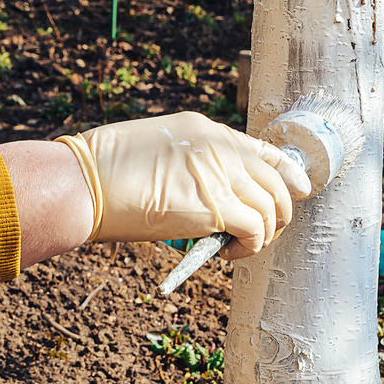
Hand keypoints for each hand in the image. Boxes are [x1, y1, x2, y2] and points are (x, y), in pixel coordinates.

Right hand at [56, 112, 310, 258]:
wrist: (85, 182)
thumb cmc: (105, 171)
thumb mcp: (156, 150)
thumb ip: (190, 163)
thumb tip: (209, 194)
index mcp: (205, 130)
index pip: (263, 150)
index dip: (287, 173)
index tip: (298, 190)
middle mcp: (220, 148)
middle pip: (276, 181)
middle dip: (279, 212)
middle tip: (264, 232)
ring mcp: (220, 174)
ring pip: (271, 208)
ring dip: (263, 234)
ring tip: (239, 246)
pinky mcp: (215, 207)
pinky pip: (256, 230)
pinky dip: (250, 247)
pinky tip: (229, 253)